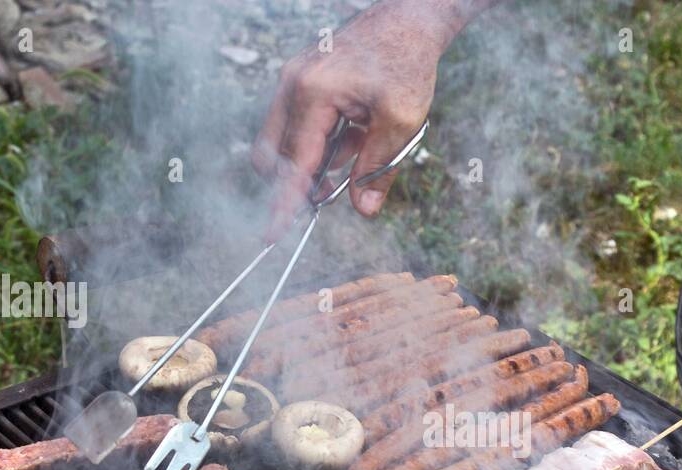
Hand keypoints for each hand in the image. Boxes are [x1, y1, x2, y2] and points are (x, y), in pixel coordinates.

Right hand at [252, 0, 485, 236]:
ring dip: (310, 164)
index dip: (285, 204)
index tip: (273, 236)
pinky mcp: (301, 81)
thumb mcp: (401, 123)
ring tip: (350, 163)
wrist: (408, 20)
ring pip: (282, 141)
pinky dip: (318, 146)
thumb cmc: (406, 64)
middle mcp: (293, 85)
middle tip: (324, 200)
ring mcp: (293, 80)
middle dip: (294, 183)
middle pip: (273, 154)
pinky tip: (353, 142)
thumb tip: (363, 210)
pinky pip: (296, 126)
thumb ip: (377, 169)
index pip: (294, 162)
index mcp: (313, 93)